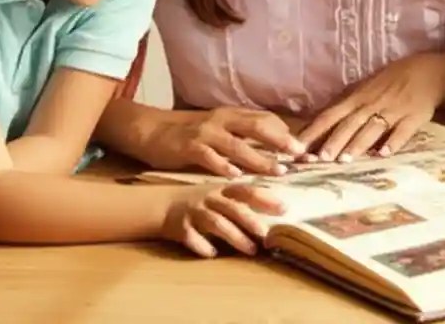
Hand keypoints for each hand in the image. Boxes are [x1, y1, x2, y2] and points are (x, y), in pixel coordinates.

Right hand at [147, 108, 305, 177]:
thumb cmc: (188, 133)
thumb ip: (241, 135)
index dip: (285, 133)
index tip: (303, 148)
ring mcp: (204, 133)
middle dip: (279, 140)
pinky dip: (222, 165)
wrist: (150, 130)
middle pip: (256, 126)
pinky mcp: (188, 147)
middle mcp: (221, 121)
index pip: (264, 119)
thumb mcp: (218, 129)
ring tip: (276, 171)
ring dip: (258, 158)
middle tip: (299, 155)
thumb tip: (271, 147)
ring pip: (236, 144)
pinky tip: (234, 175)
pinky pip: (207, 155)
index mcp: (231, 115)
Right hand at [161, 183, 285, 257]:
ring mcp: (194, 213)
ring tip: (250, 250)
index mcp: (222, 190)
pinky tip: (211, 253)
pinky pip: (192, 237)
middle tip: (267, 234)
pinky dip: (202, 245)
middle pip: (232, 209)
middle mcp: (209, 199)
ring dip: (235, 237)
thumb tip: (278, 208)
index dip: (265, 198)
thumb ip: (242, 200)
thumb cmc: (198, 201)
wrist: (160, 204)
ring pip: (216, 223)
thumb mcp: (219, 195)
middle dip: (250, 221)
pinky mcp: (180, 227)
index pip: (247, 191)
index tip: (284, 208)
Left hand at [298, 55, 444, 161]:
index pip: (330, 116)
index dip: (314, 131)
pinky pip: (402, 131)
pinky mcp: (413, 117)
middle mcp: (371, 104)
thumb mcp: (365, 89)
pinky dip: (393, 142)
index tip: (299, 147)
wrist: (426, 73)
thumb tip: (319, 125)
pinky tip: (384, 153)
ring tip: (345, 160)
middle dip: (334, 142)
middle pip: (349, 124)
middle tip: (320, 159)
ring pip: (372, 129)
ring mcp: (393, 111)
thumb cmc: (390, 82)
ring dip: (358, 144)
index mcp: (357, 98)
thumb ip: (346, 108)